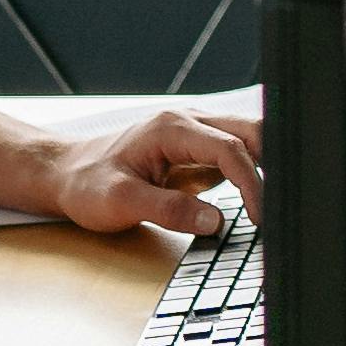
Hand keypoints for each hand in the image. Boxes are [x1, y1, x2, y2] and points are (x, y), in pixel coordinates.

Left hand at [46, 107, 261, 238]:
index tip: (261, 217)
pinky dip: (251, 177)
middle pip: (252, 132)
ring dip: (265, 170)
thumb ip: (169, 210)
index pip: (230, 149)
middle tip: (278, 208)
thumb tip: (214, 222)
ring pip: (248, 141)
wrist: (67, 174)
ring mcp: (195, 136)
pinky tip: (256, 202)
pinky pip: (235, 158)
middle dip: (273, 167)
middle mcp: (189, 123)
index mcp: (172, 129)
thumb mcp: (121, 202)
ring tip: (272, 207)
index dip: (252, 184)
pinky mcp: (197, 153)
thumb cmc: (87, 184)